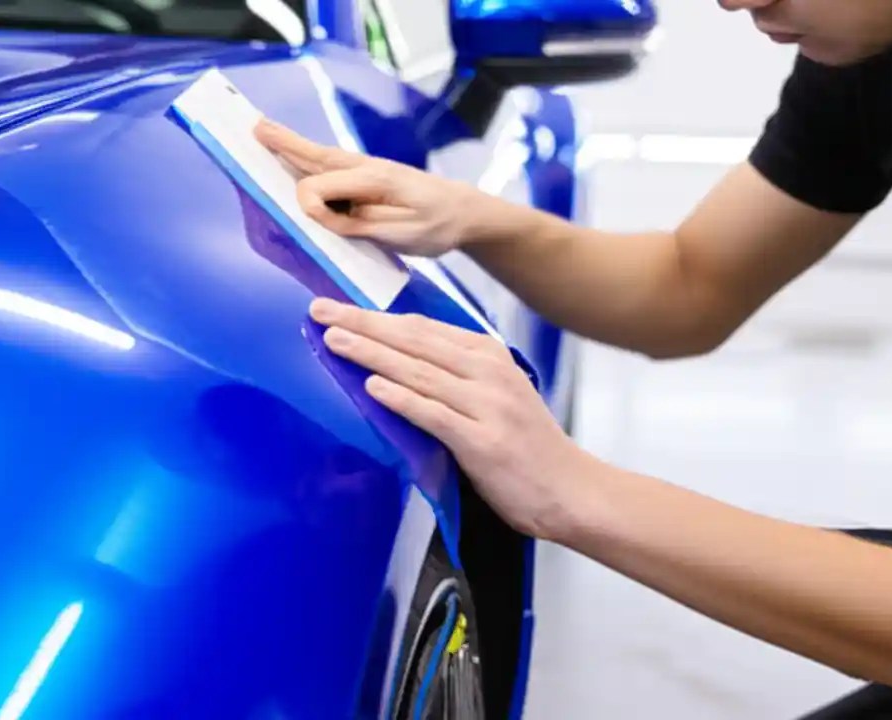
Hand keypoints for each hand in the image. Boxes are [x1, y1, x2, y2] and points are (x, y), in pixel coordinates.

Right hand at [254, 118, 487, 256]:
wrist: (465, 212)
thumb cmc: (435, 225)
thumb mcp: (398, 232)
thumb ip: (356, 222)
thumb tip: (314, 211)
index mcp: (371, 179)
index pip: (320, 186)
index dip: (308, 205)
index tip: (309, 221)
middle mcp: (364, 167)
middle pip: (314, 154)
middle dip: (282, 142)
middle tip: (253, 126)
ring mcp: (365, 169)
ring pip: (319, 157)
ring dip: (290, 145)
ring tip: (263, 132)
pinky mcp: (367, 177)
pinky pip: (328, 166)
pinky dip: (305, 158)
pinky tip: (294, 158)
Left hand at [309, 297, 604, 539]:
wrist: (571, 489)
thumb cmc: (526, 445)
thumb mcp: (495, 395)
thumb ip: (454, 376)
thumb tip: (396, 361)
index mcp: (488, 355)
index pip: (421, 328)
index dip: (375, 316)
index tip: (338, 307)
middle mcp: (488, 372)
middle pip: (414, 341)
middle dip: (362, 324)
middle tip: (319, 311)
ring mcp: (487, 406)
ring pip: (418, 371)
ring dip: (372, 354)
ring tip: (334, 341)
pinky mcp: (484, 441)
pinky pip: (434, 414)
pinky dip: (402, 398)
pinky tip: (373, 386)